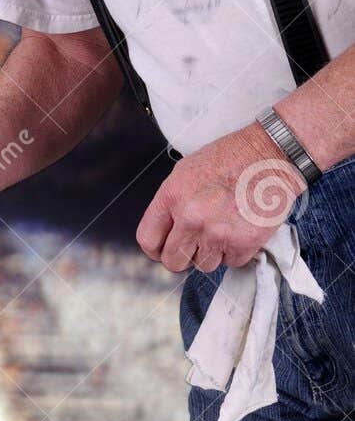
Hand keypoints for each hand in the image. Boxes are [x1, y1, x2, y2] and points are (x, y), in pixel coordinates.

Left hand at [136, 121, 306, 273]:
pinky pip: (231, 263)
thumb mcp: (186, 172)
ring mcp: (217, 232)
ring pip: (203, 266)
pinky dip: (236, 251)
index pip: (148, 240)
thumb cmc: (231, 158)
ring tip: (223, 229)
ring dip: (212, 253)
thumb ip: (172, 203)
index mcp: (172, 196)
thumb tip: (165, 232)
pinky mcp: (244, 243)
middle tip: (196, 244)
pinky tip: (240, 229)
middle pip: (173, 261)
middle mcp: (191, 217)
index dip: (156, 249)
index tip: (164, 249)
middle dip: (183, 256)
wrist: (271, 154)